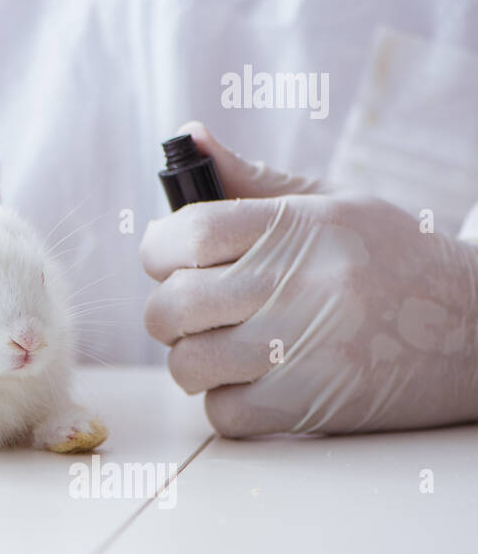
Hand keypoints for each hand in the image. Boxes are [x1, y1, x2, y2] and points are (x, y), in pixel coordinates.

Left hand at [140, 122, 477, 436]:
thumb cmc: (394, 259)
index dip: (158, 250)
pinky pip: (224, 414)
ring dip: (191, 359)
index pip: (189, 234)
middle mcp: (302, 286)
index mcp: (302, 227)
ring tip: (222, 346)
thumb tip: (189, 139)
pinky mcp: (312, 407)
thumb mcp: (333, 203)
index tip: (166, 260)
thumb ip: (251, 180)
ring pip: (188, 364)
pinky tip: (255, 381)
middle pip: (174, 305)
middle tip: (190, 309)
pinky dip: (226, 402)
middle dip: (167, 311)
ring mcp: (306, 351)